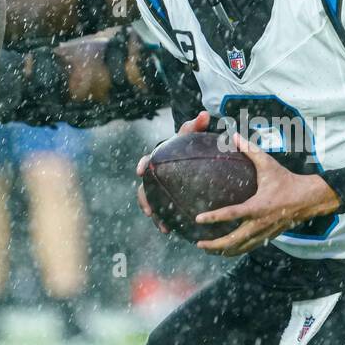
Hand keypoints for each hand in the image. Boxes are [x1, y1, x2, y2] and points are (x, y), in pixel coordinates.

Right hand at [135, 111, 211, 233]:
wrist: (190, 160)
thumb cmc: (188, 145)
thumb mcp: (191, 136)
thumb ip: (196, 126)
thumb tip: (204, 114)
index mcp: (157, 160)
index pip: (147, 161)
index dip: (143, 165)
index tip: (140, 171)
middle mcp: (154, 176)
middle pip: (144, 188)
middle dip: (144, 199)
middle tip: (149, 209)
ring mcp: (159, 189)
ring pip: (152, 203)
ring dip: (155, 216)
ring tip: (163, 226)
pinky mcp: (165, 200)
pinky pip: (163, 211)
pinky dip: (165, 220)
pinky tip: (172, 231)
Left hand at [193, 131, 340, 256]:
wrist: (309, 199)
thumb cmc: (287, 181)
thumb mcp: (269, 164)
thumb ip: (250, 150)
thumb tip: (234, 135)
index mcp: (258, 206)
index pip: (231, 214)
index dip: (213, 217)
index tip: (198, 219)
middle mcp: (259, 223)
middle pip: (233, 240)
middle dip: (214, 245)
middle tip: (198, 243)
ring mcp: (264, 233)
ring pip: (240, 248)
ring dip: (223, 250)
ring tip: (208, 250)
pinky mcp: (268, 237)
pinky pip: (249, 247)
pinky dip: (236, 251)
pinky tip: (226, 250)